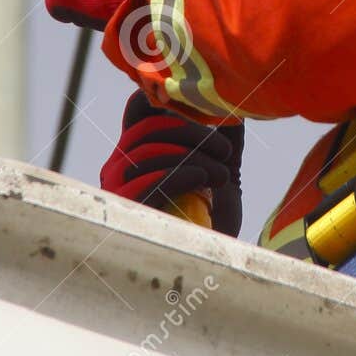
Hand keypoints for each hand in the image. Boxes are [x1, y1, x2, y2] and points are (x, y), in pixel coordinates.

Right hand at [100, 92, 243, 234]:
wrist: (205, 259)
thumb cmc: (210, 216)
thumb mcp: (222, 170)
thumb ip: (227, 137)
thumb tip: (237, 105)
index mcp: (139, 148)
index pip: (139, 108)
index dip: (163, 96)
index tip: (196, 104)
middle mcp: (121, 163)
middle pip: (148, 127)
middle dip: (191, 131)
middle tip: (224, 150)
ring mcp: (119, 187)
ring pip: (148, 151)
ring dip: (193, 155)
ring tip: (223, 173)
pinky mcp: (127, 210)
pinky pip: (149, 180)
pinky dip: (181, 172)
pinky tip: (204, 177)